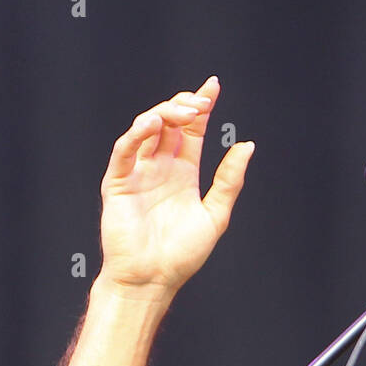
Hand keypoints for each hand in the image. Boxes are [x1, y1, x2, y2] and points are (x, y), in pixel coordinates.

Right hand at [98, 77, 254, 300]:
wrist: (152, 279)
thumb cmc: (181, 255)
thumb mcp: (215, 215)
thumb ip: (229, 181)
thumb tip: (247, 145)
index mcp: (183, 174)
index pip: (191, 131)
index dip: (201, 108)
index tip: (213, 86)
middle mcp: (160, 168)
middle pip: (170, 123)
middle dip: (184, 107)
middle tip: (202, 102)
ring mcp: (137, 173)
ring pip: (147, 129)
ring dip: (165, 114)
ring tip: (184, 111)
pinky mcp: (117, 182)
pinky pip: (124, 150)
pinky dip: (137, 133)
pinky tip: (154, 123)